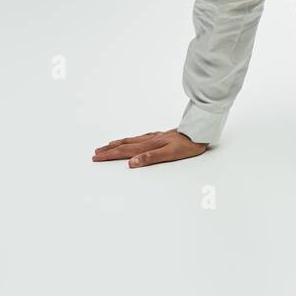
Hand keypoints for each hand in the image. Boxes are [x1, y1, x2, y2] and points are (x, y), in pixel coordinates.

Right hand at [93, 129, 207, 167]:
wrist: (200, 132)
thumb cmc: (188, 145)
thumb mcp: (170, 154)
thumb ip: (150, 158)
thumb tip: (131, 163)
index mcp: (150, 145)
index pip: (125, 152)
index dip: (110, 155)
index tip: (96, 158)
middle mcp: (150, 140)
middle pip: (125, 145)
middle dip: (109, 150)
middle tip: (95, 153)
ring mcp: (155, 137)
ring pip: (131, 140)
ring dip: (117, 144)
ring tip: (107, 145)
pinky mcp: (161, 136)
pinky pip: (140, 138)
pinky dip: (130, 140)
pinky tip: (131, 140)